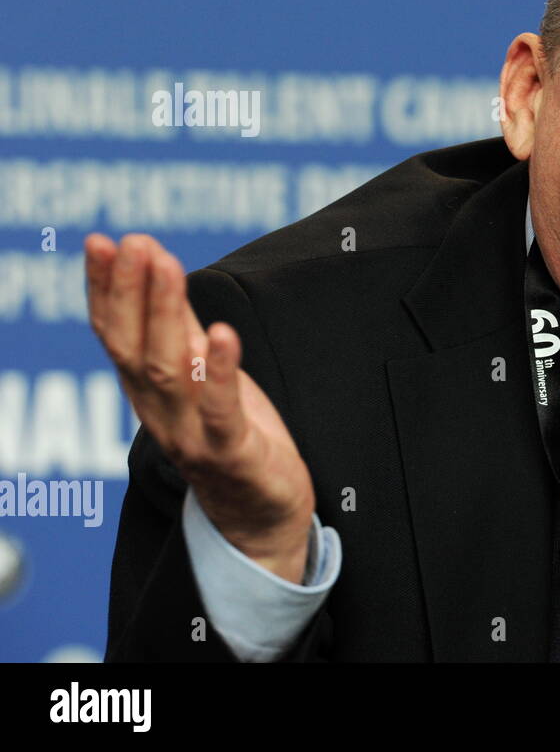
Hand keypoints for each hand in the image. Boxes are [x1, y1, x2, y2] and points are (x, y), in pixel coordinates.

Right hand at [85, 233, 314, 583]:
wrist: (259, 515)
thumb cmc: (232, 436)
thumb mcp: (202, 373)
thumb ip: (181, 328)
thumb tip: (158, 267)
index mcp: (146, 391)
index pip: (115, 334)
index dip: (106, 289)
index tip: (102, 241)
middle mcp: (158, 412)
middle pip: (133, 347)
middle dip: (131, 292)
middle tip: (134, 242)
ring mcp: (190, 435)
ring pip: (168, 371)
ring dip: (165, 315)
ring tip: (167, 266)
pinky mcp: (231, 454)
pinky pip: (221, 411)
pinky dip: (219, 371)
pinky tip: (221, 332)